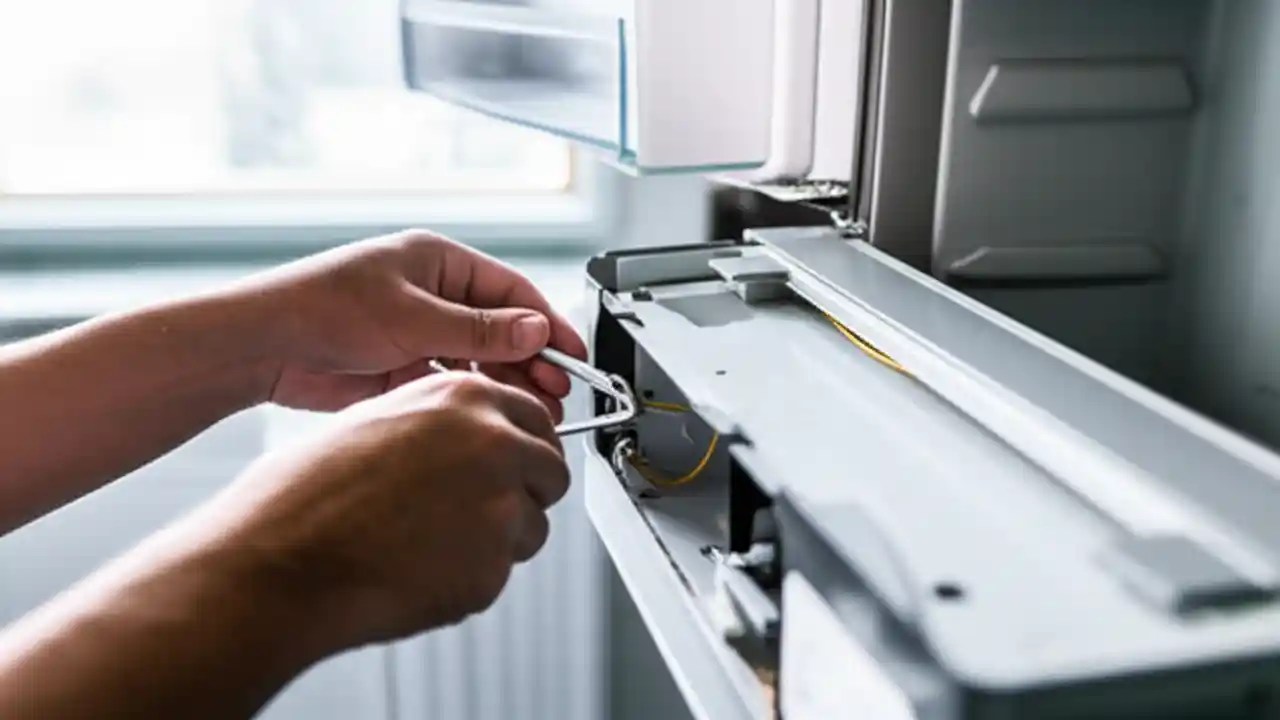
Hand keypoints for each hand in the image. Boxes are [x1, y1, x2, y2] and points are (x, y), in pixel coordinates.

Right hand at [199, 372, 568, 647]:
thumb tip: (473, 435)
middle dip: (526, 492)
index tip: (518, 461)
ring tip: (432, 543)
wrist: (279, 561)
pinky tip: (420, 570)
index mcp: (465, 399)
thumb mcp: (376, 422)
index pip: (537, 417)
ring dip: (499, 539)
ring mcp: (500, 506)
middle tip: (482, 510)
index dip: (525, 446)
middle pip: (551, 470)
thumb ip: (440, 424)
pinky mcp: (493, 566)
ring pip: (533, 526)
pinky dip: (471, 576)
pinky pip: (502, 572)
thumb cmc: (305, 496)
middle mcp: (494, 444)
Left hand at [232, 230, 586, 420]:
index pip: (512, 293)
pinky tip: (487, 412)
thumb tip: (535, 329)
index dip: (547, 325)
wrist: (262, 348)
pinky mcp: (399, 366)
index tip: (572, 355)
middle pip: (499, 328)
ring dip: (504, 382)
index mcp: (438, 262)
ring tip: (529, 410)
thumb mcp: (412, 318)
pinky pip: (449, 380)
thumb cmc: (321, 309)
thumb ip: (479, 330)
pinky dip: (471, 395)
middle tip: (556, 392)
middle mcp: (431, 294)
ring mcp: (416, 331)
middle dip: (530, 359)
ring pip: (477, 359)